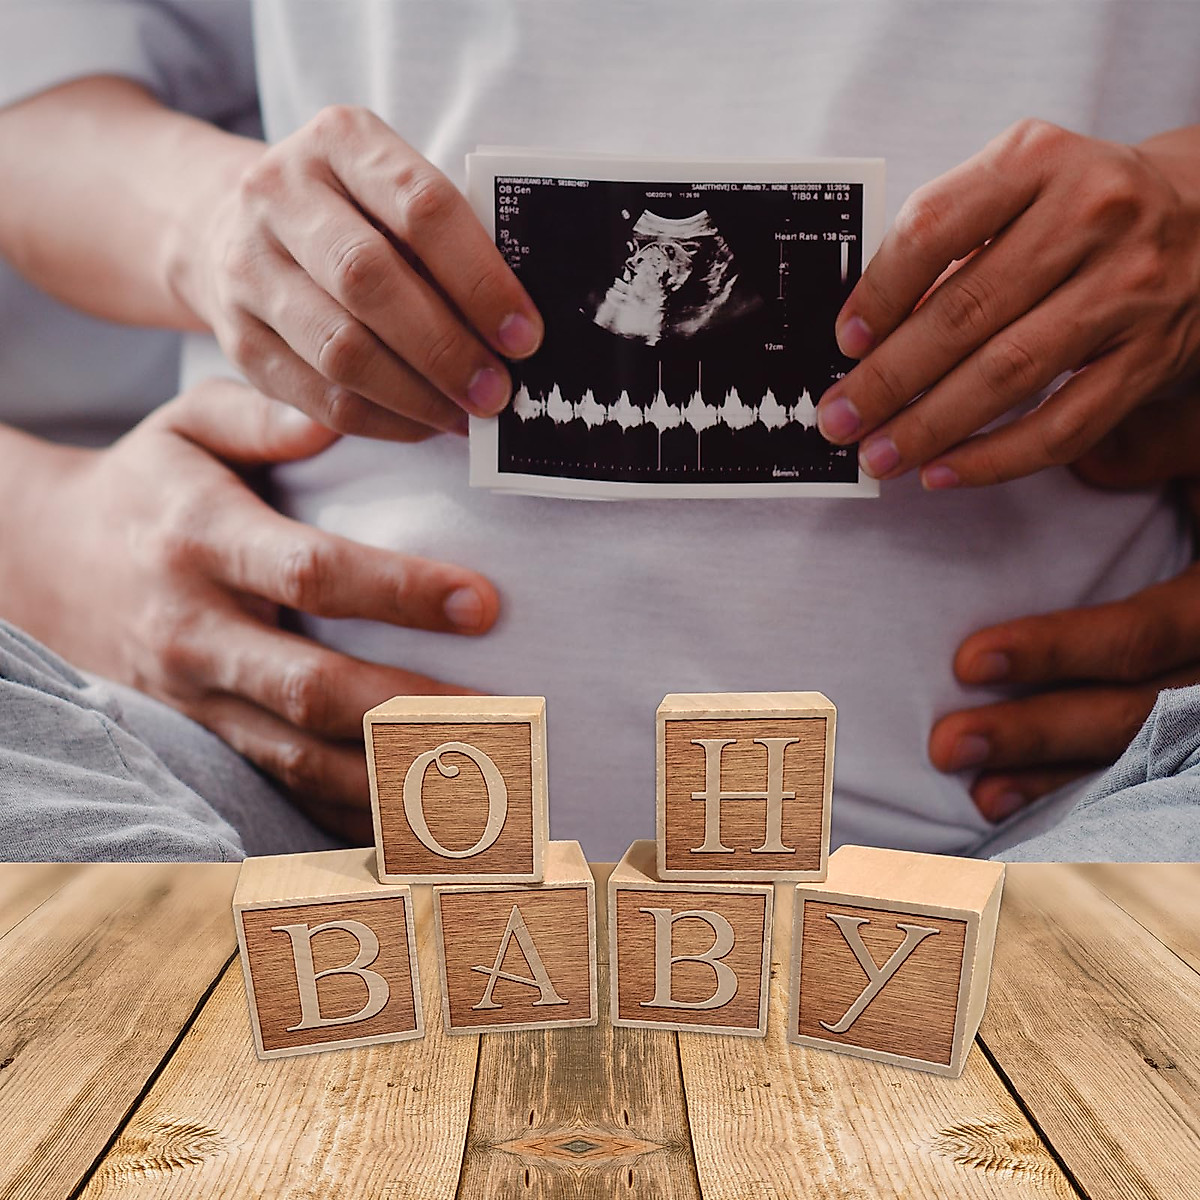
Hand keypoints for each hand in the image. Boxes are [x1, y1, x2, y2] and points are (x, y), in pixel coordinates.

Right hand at [14, 379, 498, 840]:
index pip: (310, 572)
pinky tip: (414, 819)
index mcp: (202, 540)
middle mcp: (197, 630)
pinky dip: (344, 808)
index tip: (482, 603)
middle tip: (502, 713)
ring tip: (476, 780)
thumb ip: (259, 413)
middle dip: (410, 706)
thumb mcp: (186, 425)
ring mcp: (196, 696)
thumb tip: (341, 416)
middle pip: (311, 686)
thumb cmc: (150, 485)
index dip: (398, 591)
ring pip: (297, 754)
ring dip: (388, 774)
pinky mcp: (202, 735)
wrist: (50, 564)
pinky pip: (277, 785)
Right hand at [182, 105, 543, 439]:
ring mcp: (247, 268)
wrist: (234, 225)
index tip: (525, 336)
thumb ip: (449, 240)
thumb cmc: (352, 214)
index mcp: (339, 141)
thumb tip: (517, 329)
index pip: (422, 208)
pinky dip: (385, 421)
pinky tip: (425, 424)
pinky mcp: (237, 340)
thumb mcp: (394, 193)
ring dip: (418, 396)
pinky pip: (320, 398)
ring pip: (341, 350)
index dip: (481, 279)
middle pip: (370, 280)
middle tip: (497, 392)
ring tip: (467, 415)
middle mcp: (278, 194)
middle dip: (446, 348)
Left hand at [816, 119, 1199, 486]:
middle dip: (889, 379)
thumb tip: (867, 335)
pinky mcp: (1151, 355)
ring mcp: (1128, 288)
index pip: (934, 228)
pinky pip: (1063, 423)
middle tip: (841, 418)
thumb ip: (950, 243)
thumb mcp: (1020, 187)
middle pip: (965, 312)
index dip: (878, 294)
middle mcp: (1090, 215)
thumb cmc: (1082, 207)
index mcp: (1037, 159)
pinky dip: (995, 457)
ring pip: (1009, 372)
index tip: (844, 344)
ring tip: (880, 454)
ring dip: (930, 425)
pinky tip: (943, 471)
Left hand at [931, 385, 1199, 821]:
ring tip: (973, 788)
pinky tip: (1007, 798)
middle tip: (948, 744)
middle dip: (1036, 732)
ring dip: (1049, 772)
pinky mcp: (1190, 720)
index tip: (968, 660)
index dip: (1058, 652)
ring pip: (1136, 752)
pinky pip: (1141, 766)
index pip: (1143, 637)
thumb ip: (1161, 445)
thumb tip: (1077, 453)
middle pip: (1134, 715)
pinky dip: (1074, 786)